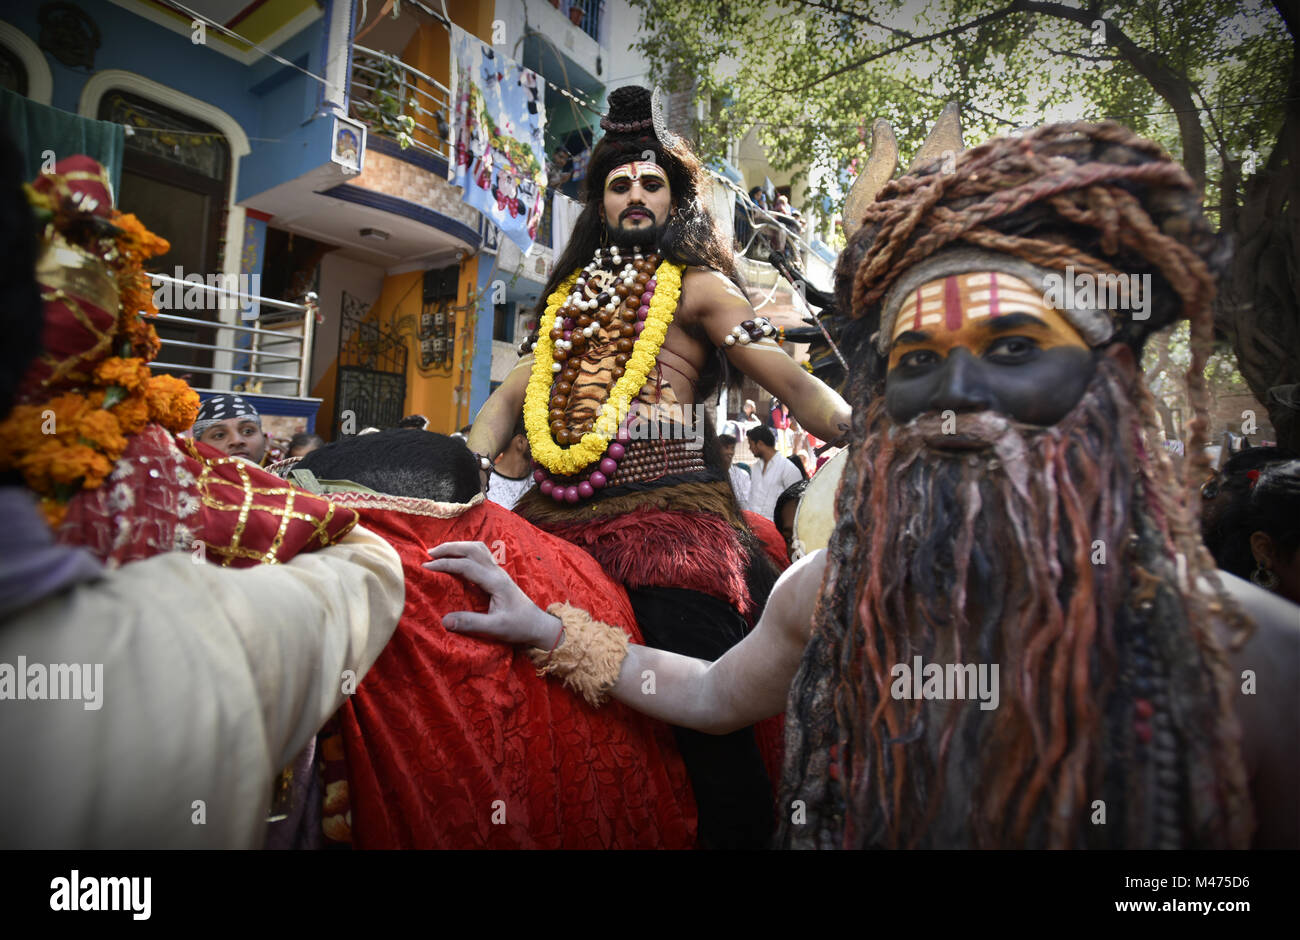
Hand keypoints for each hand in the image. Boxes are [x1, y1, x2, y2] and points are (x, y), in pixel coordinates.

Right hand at [422, 541, 560, 648]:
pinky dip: (465, 552)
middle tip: (428, 554)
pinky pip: (480, 555)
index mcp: (495, 581)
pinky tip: (456, 559)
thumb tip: (444, 620)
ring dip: (458, 547)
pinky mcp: (497, 576)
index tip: (426, 566)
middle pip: (472, 549)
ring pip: (477, 548)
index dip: (445, 564)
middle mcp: (496, 572)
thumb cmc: (519, 626)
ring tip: (439, 553)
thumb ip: (470, 623)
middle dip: (449, 548)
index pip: (466, 565)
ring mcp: (498, 572)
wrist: (537, 625)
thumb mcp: (495, 628)